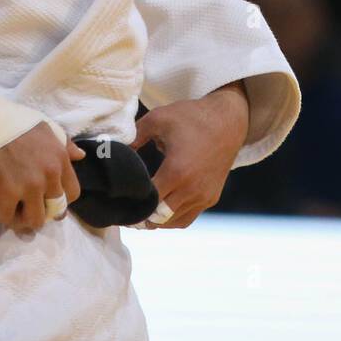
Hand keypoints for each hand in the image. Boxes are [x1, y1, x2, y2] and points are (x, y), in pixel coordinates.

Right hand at [0, 123, 84, 233]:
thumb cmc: (15, 121)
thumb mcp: (47, 127)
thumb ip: (65, 144)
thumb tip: (80, 156)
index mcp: (60, 159)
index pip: (73, 193)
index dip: (60, 199)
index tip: (47, 197)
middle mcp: (50, 175)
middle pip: (56, 211)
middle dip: (42, 211)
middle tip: (27, 206)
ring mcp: (30, 186)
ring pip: (34, 221)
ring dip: (22, 218)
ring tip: (11, 206)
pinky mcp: (7, 193)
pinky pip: (7, 217)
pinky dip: (0, 213)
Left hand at [129, 84, 248, 228]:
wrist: (228, 121)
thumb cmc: (191, 117)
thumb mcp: (158, 119)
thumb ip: (134, 137)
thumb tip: (113, 150)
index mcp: (177, 171)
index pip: (148, 201)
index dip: (131, 204)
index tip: (118, 203)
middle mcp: (192, 189)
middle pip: (158, 217)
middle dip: (140, 216)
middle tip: (124, 212)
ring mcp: (203, 196)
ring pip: (173, 222)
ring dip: (156, 220)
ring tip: (139, 213)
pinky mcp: (211, 198)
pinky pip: (187, 218)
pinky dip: (172, 219)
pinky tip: (159, 211)